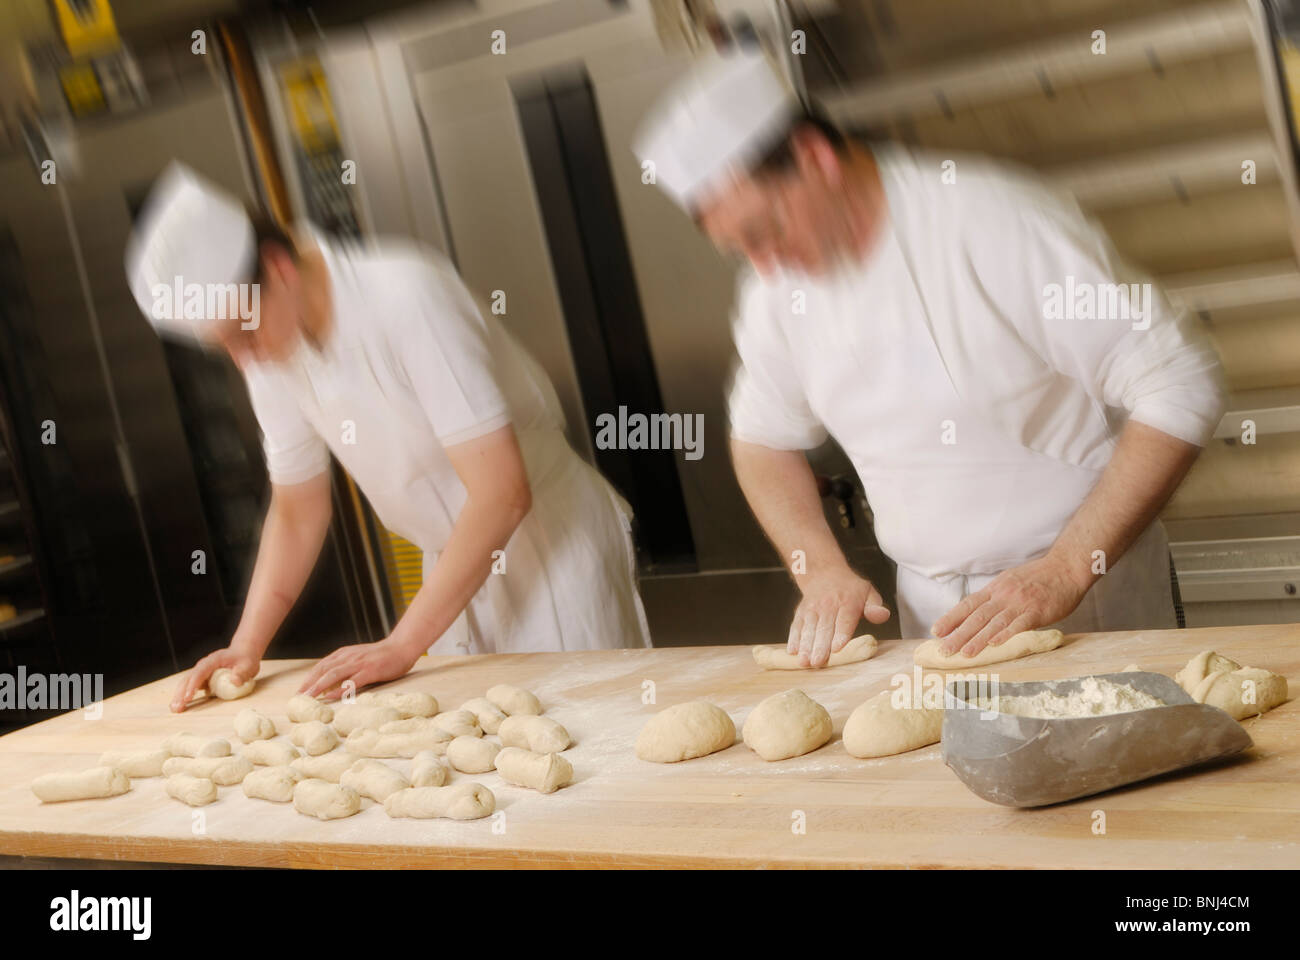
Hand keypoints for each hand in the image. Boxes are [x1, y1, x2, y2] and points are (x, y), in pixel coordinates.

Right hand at [171, 647, 259, 712]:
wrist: (242, 652)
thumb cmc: (245, 659)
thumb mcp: (248, 665)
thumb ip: (242, 673)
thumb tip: (235, 682)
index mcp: (213, 660)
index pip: (200, 672)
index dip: (193, 685)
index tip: (188, 697)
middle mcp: (204, 665)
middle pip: (189, 678)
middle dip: (181, 693)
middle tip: (177, 708)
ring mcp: (201, 671)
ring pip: (186, 683)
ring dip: (179, 696)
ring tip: (175, 709)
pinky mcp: (202, 678)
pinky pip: (190, 687)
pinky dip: (185, 696)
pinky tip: (181, 707)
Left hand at [298, 636, 422, 700]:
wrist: (401, 647)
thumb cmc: (382, 655)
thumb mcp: (359, 657)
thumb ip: (346, 666)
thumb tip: (331, 683)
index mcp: (345, 654)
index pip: (322, 666)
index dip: (309, 678)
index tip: (300, 690)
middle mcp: (349, 657)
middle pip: (324, 670)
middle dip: (309, 683)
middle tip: (298, 697)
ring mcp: (359, 664)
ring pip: (334, 675)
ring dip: (319, 686)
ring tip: (309, 697)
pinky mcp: (370, 671)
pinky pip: (352, 681)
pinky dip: (340, 689)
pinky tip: (331, 696)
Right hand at [788, 567, 890, 666]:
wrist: (824, 573)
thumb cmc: (849, 589)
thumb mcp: (868, 593)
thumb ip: (875, 607)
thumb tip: (882, 615)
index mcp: (847, 602)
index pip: (844, 620)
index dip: (840, 634)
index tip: (836, 648)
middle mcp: (828, 605)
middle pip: (824, 628)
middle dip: (820, 646)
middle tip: (817, 662)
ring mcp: (812, 609)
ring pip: (808, 629)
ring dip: (805, 646)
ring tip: (804, 661)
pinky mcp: (801, 612)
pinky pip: (796, 626)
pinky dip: (793, 638)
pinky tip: (792, 651)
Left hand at [930, 553, 1091, 657]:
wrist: (1065, 568)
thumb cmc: (1037, 577)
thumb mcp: (1009, 582)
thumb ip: (994, 597)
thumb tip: (976, 613)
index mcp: (994, 588)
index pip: (968, 605)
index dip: (951, 618)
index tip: (936, 631)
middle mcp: (1003, 595)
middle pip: (976, 617)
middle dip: (958, 635)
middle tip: (944, 650)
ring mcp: (1019, 603)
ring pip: (994, 623)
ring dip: (978, 639)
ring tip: (964, 653)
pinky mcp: (1037, 611)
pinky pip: (1019, 624)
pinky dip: (1006, 634)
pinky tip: (994, 644)